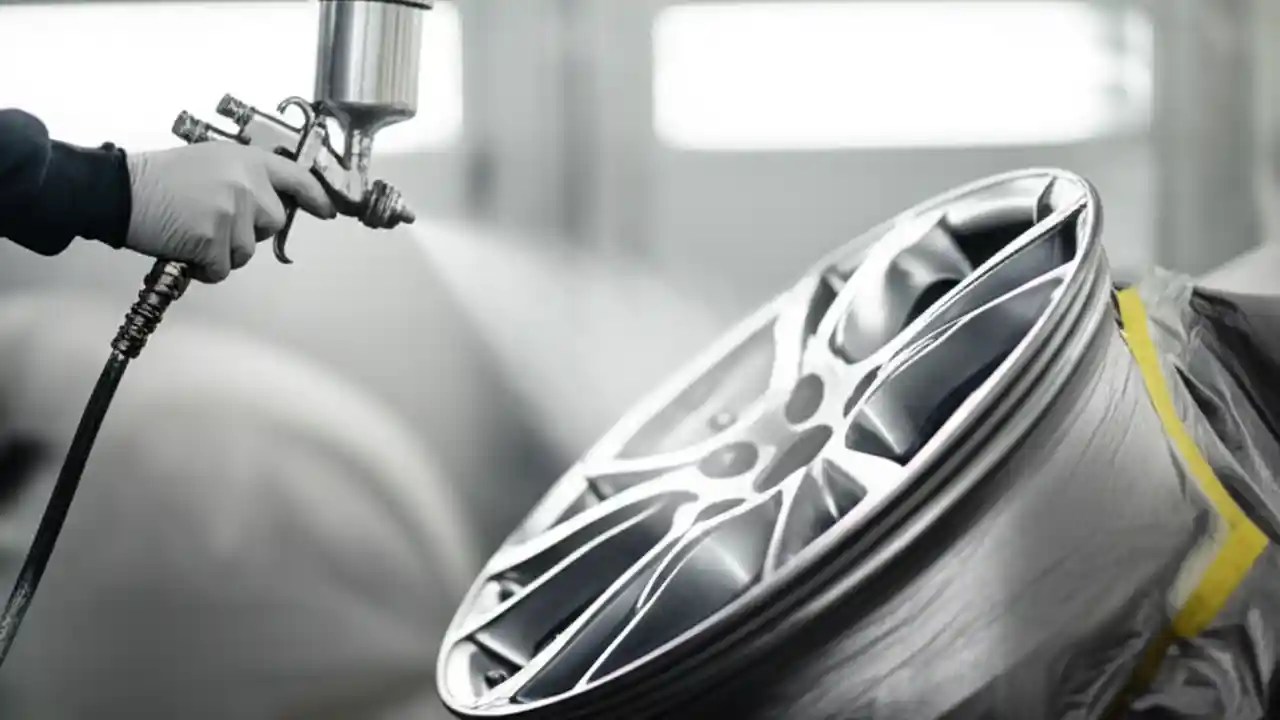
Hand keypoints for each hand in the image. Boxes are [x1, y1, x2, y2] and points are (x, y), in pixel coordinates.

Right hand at [124, 143, 336, 282]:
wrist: (121, 191)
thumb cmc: (162, 178)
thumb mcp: (213, 161)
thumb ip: (246, 177)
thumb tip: (270, 202)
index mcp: (248, 160)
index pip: (297, 178)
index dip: (315, 197)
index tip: (326, 211)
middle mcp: (245, 183)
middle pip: (273, 223)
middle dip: (249, 230)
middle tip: (214, 220)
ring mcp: (231, 211)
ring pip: (248, 251)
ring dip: (224, 251)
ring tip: (195, 231)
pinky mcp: (213, 238)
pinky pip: (223, 268)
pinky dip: (206, 268)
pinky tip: (186, 249)